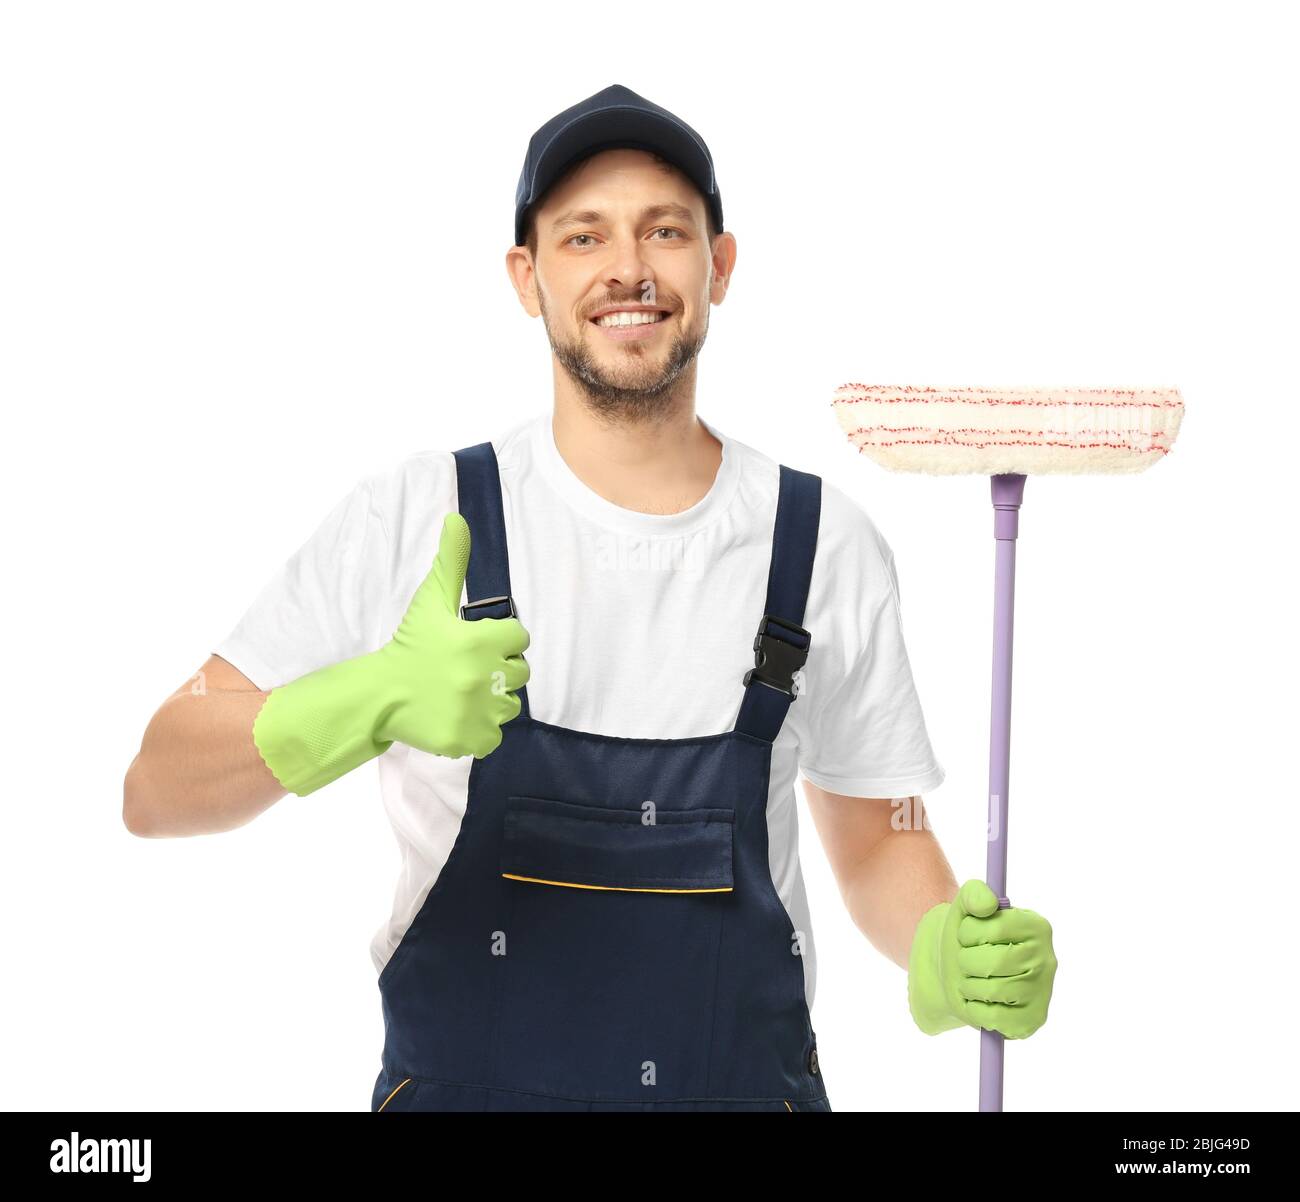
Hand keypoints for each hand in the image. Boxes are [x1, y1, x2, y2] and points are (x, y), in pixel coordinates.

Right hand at [374, 512, 530, 759]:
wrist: (378, 695)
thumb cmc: (409, 646)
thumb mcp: (430, 601)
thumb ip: (451, 561)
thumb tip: (457, 519)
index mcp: (480, 641)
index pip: (519, 638)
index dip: (502, 640)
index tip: (478, 644)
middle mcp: (485, 677)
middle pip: (520, 673)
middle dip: (499, 669)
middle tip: (468, 670)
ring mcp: (478, 711)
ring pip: (510, 704)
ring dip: (492, 699)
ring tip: (462, 692)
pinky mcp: (469, 739)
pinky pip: (495, 735)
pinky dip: (481, 729)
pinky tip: (460, 715)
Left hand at [907, 878, 1056, 1038]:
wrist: (956, 970)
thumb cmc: (966, 936)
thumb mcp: (964, 906)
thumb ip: (974, 893)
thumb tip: (987, 904)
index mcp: (1036, 926)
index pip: (994, 928)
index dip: (968, 932)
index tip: (966, 934)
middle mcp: (1047, 959)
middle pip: (993, 962)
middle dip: (966, 961)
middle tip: (966, 960)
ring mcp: (1043, 992)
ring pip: (993, 991)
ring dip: (967, 985)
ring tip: (971, 979)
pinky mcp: (1033, 1019)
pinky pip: (994, 1018)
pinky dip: (975, 1010)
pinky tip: (979, 1000)